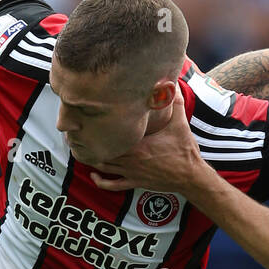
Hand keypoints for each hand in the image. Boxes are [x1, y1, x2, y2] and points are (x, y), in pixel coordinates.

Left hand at [88, 92, 206, 193]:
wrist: (190, 176)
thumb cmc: (184, 150)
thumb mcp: (180, 123)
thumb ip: (176, 103)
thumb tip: (174, 82)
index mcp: (137, 144)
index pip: (110, 135)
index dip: (97, 129)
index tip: (88, 121)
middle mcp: (130, 159)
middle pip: (101, 151)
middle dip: (89, 144)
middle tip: (78, 136)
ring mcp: (131, 173)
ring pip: (104, 167)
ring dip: (92, 160)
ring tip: (82, 151)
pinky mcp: (134, 183)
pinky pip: (113, 185)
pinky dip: (101, 181)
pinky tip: (94, 175)